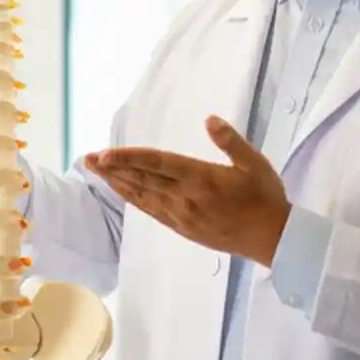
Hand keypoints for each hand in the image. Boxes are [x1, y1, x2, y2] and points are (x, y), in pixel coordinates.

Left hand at [85, 115, 290, 265]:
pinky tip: (122, 193)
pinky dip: (133, 200)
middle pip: (141, 179)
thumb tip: (209, 120)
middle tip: (87, 159)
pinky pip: (151, 211)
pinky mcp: (182, 228)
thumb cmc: (265, 197)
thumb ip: (230, 141)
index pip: (156, 163)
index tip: (104, 154)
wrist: (272, 239)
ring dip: (116, 184)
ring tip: (96, 173)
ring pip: (141, 196)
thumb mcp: (254, 163)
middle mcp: (184, 198)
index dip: (127, 158)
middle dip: (112, 169)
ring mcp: (181, 215)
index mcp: (200, 178)